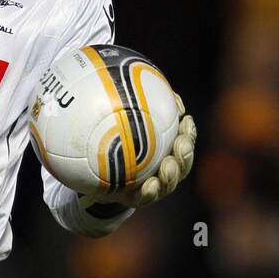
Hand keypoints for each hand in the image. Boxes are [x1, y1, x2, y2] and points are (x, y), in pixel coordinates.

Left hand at [82, 94, 196, 208]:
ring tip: (168, 165)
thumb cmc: (107, 139)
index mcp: (162, 150)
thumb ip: (134, 102)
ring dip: (172, 175)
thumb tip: (137, 77)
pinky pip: (145, 199)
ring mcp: (150, 186)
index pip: (182, 139)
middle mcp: (161, 168)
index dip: (188, 131)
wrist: (90, 171)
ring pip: (168, 183)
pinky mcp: (135, 199)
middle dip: (186, 154)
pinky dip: (150, 193)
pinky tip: (149, 186)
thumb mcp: (118, 116)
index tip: (186, 119)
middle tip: (181, 143)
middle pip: (182, 163)